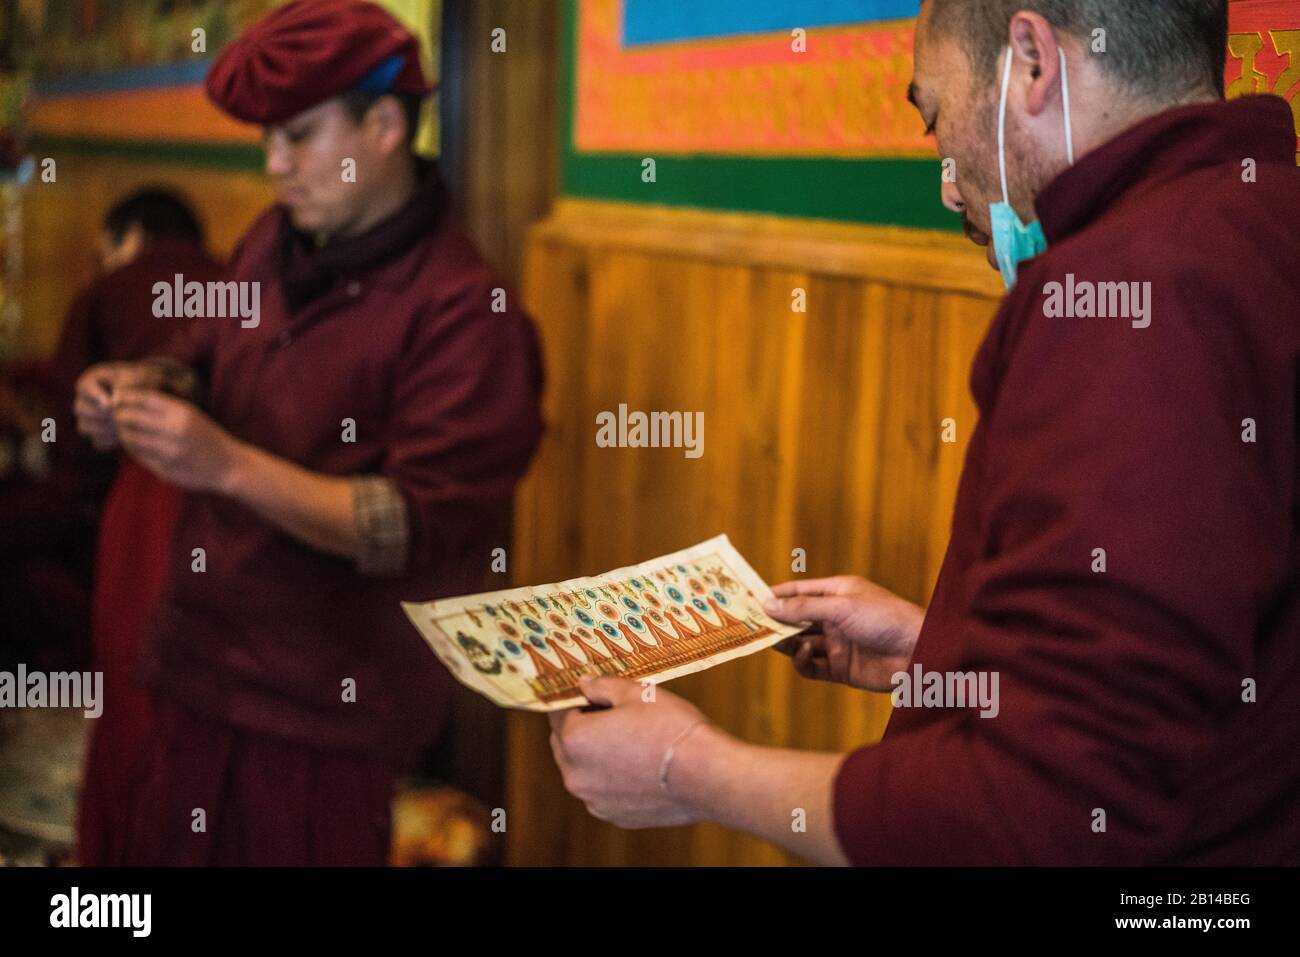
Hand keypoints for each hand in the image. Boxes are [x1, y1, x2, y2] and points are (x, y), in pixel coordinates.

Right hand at [74, 361, 169, 450]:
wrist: (155, 397)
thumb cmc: (147, 382)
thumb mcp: (140, 377)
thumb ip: (125, 386)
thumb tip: (113, 404)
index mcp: (93, 380)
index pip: (83, 387)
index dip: (94, 396)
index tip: (110, 402)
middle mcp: (87, 399)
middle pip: (80, 409)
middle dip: (100, 414)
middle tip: (117, 416)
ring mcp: (91, 418)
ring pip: (85, 427)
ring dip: (104, 429)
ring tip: (123, 425)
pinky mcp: (100, 434)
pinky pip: (98, 441)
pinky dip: (110, 441)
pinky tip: (124, 435)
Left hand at [111, 388, 244, 491]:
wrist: (228, 466)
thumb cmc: (207, 437)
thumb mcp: (192, 415)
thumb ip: (165, 408)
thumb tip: (127, 400)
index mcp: (183, 413)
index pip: (143, 398)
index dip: (125, 397)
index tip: (117, 398)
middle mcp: (175, 431)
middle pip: (131, 417)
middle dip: (119, 416)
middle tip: (116, 416)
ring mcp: (169, 452)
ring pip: (130, 438)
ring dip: (123, 433)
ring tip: (125, 431)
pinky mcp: (165, 469)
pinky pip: (138, 456)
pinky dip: (132, 449)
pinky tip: (136, 446)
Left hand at [548, 676, 712, 828]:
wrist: (706, 775)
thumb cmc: (671, 729)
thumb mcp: (637, 694)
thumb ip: (602, 687)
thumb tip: (584, 684)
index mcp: (574, 740)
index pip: (558, 714)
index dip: (574, 701)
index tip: (591, 695)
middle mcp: (575, 775)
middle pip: (564, 745)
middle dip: (581, 729)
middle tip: (612, 715)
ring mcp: (594, 800)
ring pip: (583, 771)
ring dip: (595, 756)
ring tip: (630, 742)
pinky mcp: (615, 816)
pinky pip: (603, 792)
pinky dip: (612, 779)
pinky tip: (639, 767)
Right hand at [764, 576, 923, 692]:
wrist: (919, 653)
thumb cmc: (885, 619)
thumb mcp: (841, 606)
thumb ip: (803, 607)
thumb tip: (768, 604)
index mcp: (838, 593)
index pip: (799, 591)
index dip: (776, 594)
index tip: (749, 598)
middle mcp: (835, 617)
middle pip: (796, 619)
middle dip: (776, 621)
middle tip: (752, 625)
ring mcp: (837, 643)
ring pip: (800, 643)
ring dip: (785, 642)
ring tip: (774, 641)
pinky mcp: (841, 668)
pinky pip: (811, 666)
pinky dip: (801, 662)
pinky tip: (800, 655)